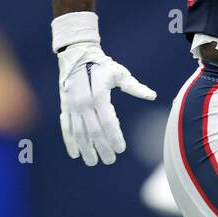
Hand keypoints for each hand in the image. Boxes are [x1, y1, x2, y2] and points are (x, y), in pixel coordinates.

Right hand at [53, 13, 154, 166]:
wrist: (77, 55)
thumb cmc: (102, 65)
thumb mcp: (120, 74)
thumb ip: (135, 87)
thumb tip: (152, 96)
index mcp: (99, 95)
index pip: (108, 122)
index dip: (114, 137)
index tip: (121, 149)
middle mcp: (84, 103)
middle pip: (93, 132)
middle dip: (102, 148)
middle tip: (110, 160)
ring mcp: (72, 106)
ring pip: (78, 132)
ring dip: (86, 149)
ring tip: (93, 161)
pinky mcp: (65, 107)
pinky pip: (66, 128)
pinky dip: (69, 142)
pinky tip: (75, 154)